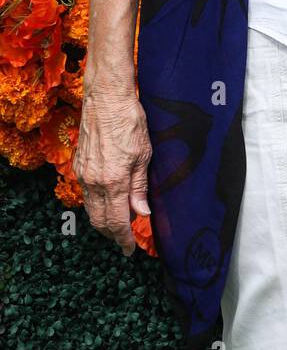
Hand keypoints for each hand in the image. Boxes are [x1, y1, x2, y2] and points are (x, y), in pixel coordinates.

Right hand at [72, 81, 151, 255]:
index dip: (123, 239)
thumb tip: (142, 213)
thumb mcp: (144, 155)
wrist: (106, 99)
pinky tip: (107, 201)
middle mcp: (94, 181)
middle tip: (124, 240)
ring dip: (102, 220)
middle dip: (112, 234)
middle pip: (99, 220)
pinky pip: (85, 193)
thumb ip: (139, 187)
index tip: (129, 249)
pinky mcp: (78, 165)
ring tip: (117, 224)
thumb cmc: (129, 122)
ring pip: (90, 208)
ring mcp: (83, 173)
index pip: (117, 221)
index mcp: (113, 181)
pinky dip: (95, 204)